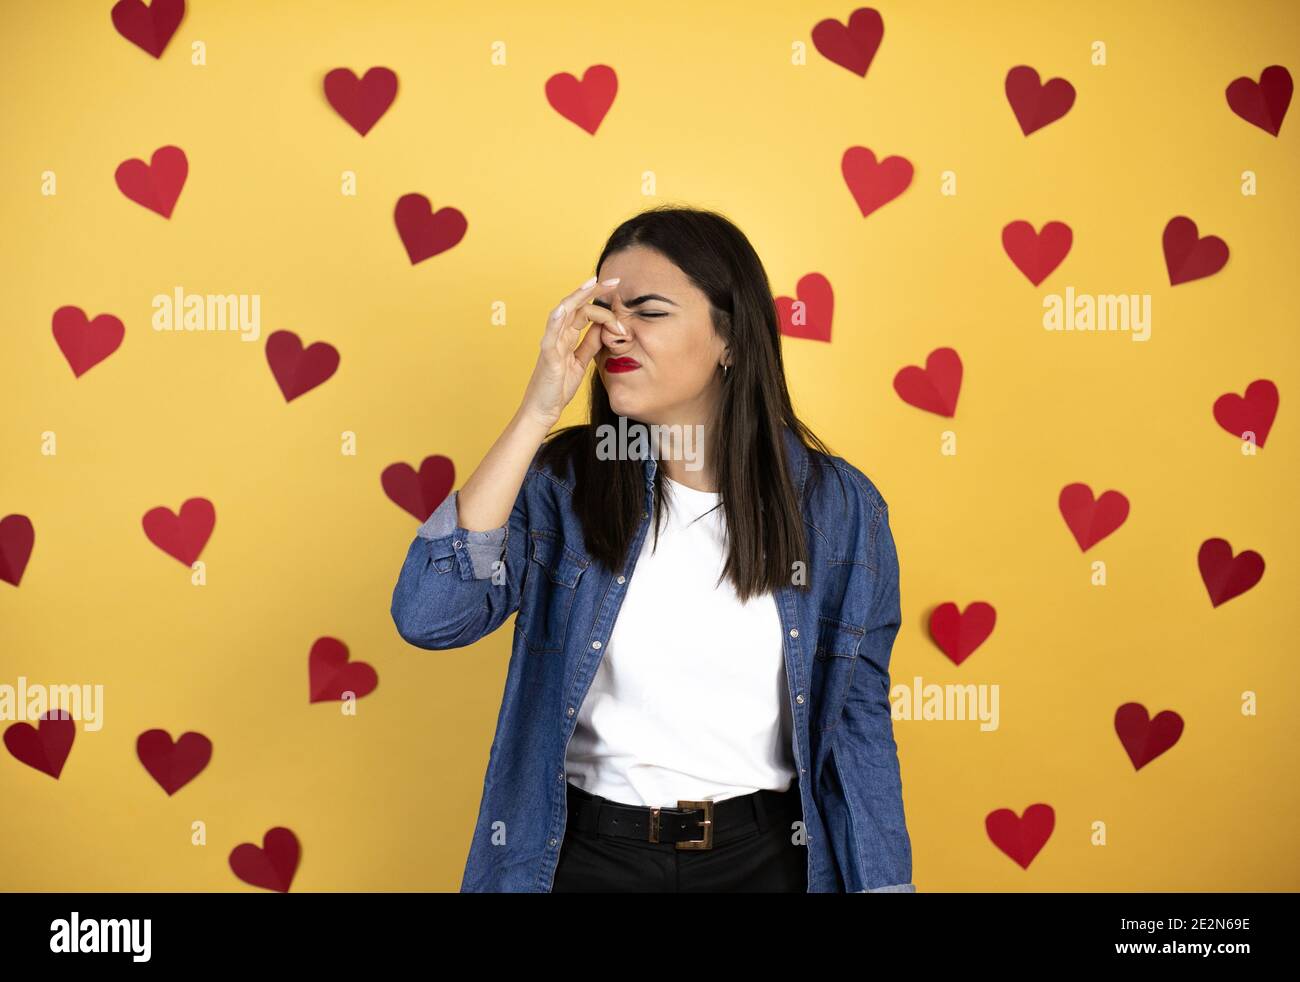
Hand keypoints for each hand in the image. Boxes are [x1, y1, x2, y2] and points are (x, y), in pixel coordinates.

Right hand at [519, 275, 625, 426]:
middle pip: (574, 305)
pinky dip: (555, 321)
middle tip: (614, 280)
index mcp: (566, 336)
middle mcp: (557, 335)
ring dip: (577, 297)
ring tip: (591, 283)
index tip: (623, 310)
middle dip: (594, 291)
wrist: (543, 410)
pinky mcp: (547, 358)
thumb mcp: (581, 361)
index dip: (604, 307)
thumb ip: (591, 344)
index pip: (585, 311)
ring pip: (562, 313)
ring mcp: (551, 344)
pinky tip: (564, 310)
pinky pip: (550, 337)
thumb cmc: (558, 387)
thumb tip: (606, 327)